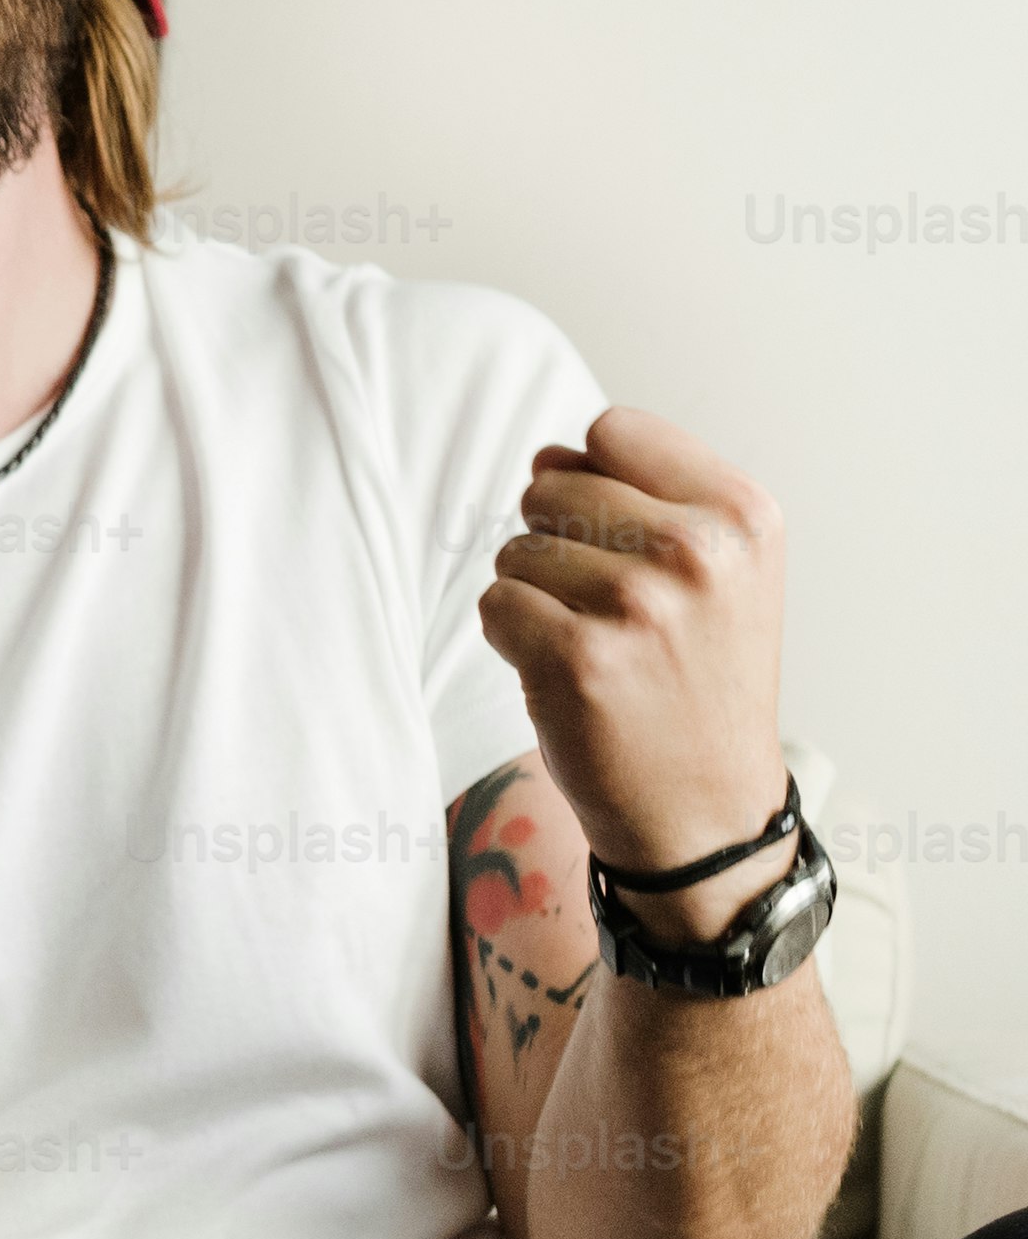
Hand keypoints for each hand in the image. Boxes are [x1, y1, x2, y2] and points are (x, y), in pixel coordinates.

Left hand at [484, 411, 790, 906]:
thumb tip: (546, 454)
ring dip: (536, 596)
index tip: (628, 541)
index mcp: (743, 514)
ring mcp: (638, 604)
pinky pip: (494, 604)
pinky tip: (569, 675)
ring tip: (600, 647)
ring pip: (514, 548)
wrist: (708, 807)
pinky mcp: (577, 657)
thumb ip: (641, 494)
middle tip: (613, 612)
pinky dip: (513, 639)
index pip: (613, 430)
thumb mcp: (718, 571)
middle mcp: (698, 551)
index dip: (594, 480)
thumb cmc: (699, 678)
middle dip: (557, 542)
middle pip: (549, 484)